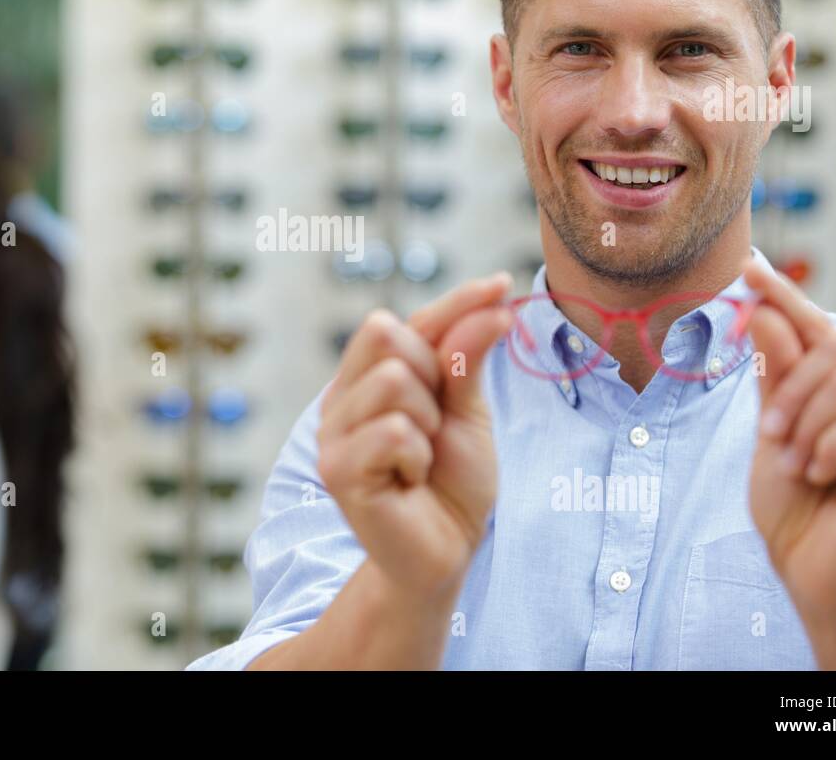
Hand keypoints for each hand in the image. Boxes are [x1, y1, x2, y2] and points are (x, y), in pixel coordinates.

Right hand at [317, 273, 514, 598]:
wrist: (447, 551)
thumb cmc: (452, 481)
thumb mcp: (469, 410)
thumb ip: (468, 357)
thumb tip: (494, 298)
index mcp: (369, 376)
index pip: (407, 318)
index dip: (456, 301)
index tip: (501, 284)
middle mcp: (343, 397)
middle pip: (391, 338)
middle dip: (434, 381)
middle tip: (433, 430)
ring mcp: (334, 433)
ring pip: (393, 382)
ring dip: (427, 424)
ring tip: (420, 459)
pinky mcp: (338, 470)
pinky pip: (393, 432)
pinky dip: (418, 457)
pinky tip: (408, 482)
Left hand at [743, 257, 835, 625]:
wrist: (808, 571)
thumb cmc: (792, 503)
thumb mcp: (771, 430)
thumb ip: (774, 374)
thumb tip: (766, 310)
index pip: (820, 327)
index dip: (786, 295)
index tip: (748, 267)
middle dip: (790, 386)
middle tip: (771, 432)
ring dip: (804, 423)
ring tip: (795, 462)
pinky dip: (827, 447)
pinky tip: (819, 475)